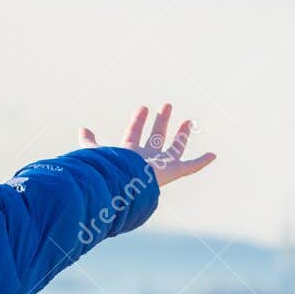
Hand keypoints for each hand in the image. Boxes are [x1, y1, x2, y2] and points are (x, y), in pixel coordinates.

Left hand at [80, 103, 215, 186]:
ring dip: (180, 135)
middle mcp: (147, 159)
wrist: (124, 187)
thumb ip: (90, 143)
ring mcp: (161, 165)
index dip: (137, 121)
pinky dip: (202, 162)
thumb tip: (82, 129)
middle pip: (156, 137)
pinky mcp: (174, 171)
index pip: (134, 134)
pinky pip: (191, 166)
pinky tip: (212, 155)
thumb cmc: (110, 170)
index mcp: (130, 154)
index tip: (142, 107)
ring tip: (188, 121)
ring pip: (174, 148)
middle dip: (160, 122)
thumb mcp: (97, 152)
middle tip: (166, 106)